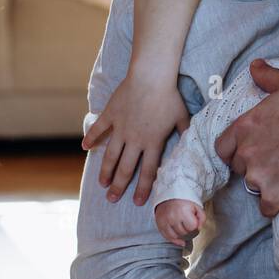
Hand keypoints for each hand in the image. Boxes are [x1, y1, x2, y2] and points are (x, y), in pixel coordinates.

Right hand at [81, 71, 189, 203]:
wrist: (151, 76)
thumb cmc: (169, 96)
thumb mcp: (182, 117)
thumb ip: (185, 133)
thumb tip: (192, 145)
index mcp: (153, 142)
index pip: (148, 171)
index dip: (143, 188)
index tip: (137, 201)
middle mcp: (135, 139)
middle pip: (126, 168)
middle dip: (119, 186)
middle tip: (112, 199)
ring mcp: (121, 128)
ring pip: (111, 155)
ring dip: (105, 171)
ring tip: (102, 183)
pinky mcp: (111, 115)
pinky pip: (99, 129)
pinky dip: (91, 137)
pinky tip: (85, 147)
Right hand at [155, 198, 204, 247]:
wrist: (170, 194)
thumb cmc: (183, 201)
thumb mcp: (196, 206)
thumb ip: (201, 218)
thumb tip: (199, 228)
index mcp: (183, 211)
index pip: (192, 228)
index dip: (195, 227)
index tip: (195, 225)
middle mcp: (173, 217)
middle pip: (184, 233)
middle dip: (188, 231)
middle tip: (188, 226)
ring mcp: (165, 221)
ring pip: (176, 236)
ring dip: (181, 236)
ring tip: (183, 230)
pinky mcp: (159, 224)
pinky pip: (167, 237)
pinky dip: (173, 240)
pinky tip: (179, 240)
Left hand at [214, 59, 278, 216]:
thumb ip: (268, 77)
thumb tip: (254, 65)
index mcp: (245, 126)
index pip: (223, 147)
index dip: (235, 149)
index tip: (251, 150)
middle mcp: (247, 153)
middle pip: (240, 167)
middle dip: (254, 165)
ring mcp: (259, 177)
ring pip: (254, 186)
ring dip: (267, 183)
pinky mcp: (274, 197)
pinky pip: (267, 207)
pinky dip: (277, 202)